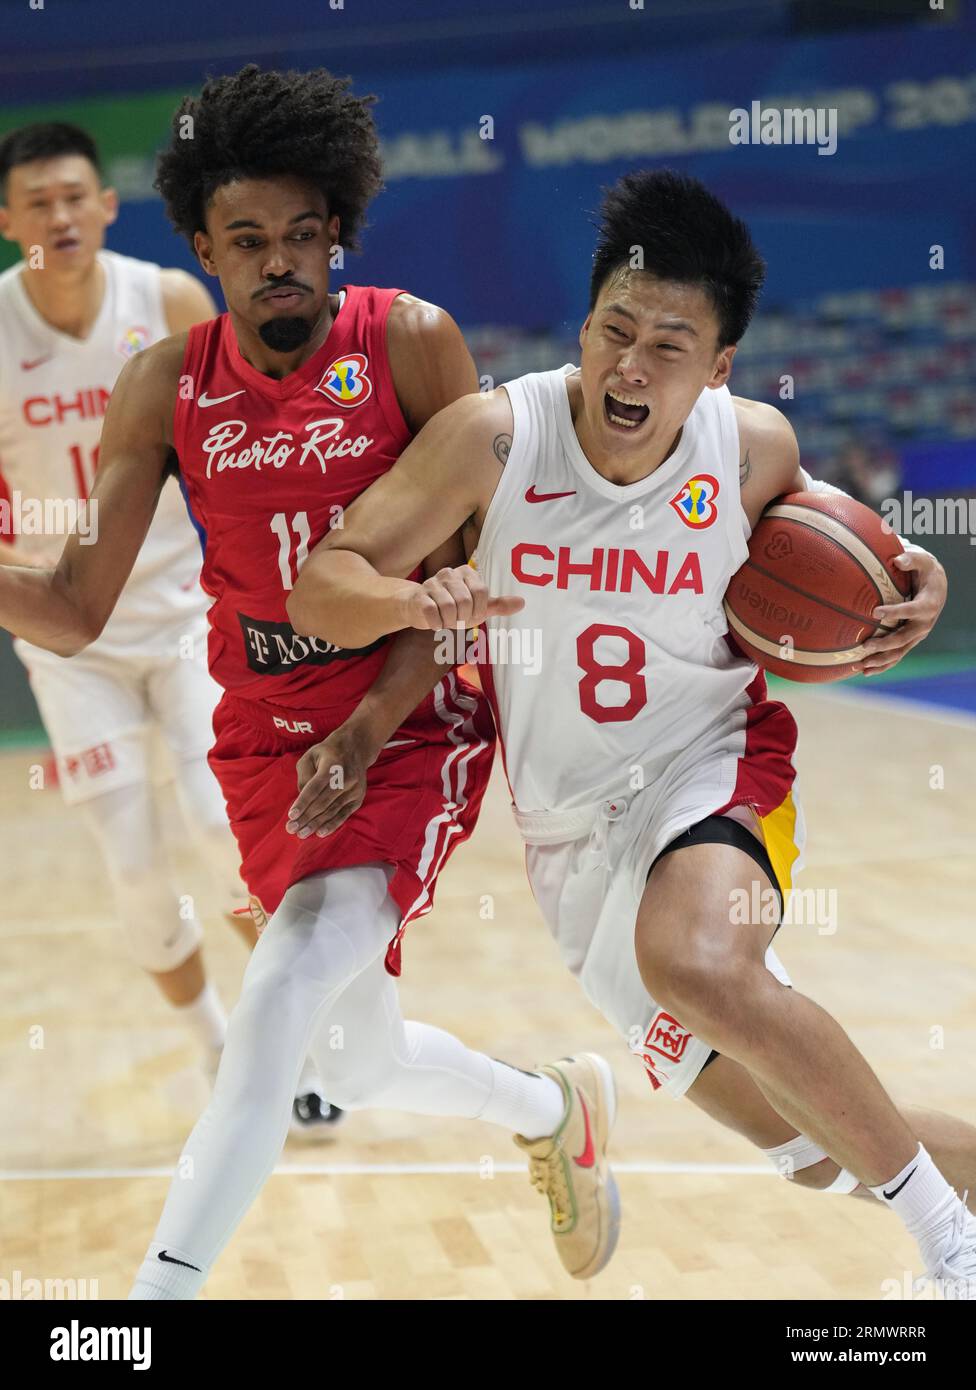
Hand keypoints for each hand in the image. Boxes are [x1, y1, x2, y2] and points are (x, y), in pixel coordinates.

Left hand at [285, 722, 378, 838]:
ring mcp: (354, 789)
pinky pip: (344, 814)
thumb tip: (301, 799)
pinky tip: (320, 833)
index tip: (291, 816)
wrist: (356, 748)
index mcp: (332, 765)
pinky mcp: (358, 797)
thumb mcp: (310, 756)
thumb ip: (304, 776)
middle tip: (291, 829)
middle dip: (306, 818)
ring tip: (301, 834)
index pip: (315, 787)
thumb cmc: (327, 753)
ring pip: (332, 810)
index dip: (303, 803)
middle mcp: (346, 778)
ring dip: (316, 824)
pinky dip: (332, 825)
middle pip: (323, 802)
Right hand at [399, 565, 523, 629]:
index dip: (478, 610)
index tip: (472, 614)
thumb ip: (498, 605)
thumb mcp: (478, 607)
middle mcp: (449, 573)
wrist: (420, 608)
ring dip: (449, 622)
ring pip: (448, 608)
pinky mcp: (419, 596)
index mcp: (467, 572)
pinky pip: (432, 613)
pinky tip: (435, 623)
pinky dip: (436, 624)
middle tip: (457, 619)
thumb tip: (522, 603)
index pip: (482, 592)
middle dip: (462, 617)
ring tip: (446, 620)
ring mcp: (432, 583)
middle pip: (465, 601)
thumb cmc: (453, 607)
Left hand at [854, 548, 947, 674]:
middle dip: (884, 644)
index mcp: (928, 605)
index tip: (875, 612)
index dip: (895, 612)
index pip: (911, 610)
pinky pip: (897, 656)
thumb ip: (910, 558)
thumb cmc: (924, 570)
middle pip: (904, 638)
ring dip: (881, 661)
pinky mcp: (910, 641)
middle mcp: (924, 624)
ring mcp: (917, 635)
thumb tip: (897, 560)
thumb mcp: (922, 560)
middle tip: (864, 646)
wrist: (937, 586)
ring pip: (899, 652)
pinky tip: (865, 672)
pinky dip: (882, 665)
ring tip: (862, 667)